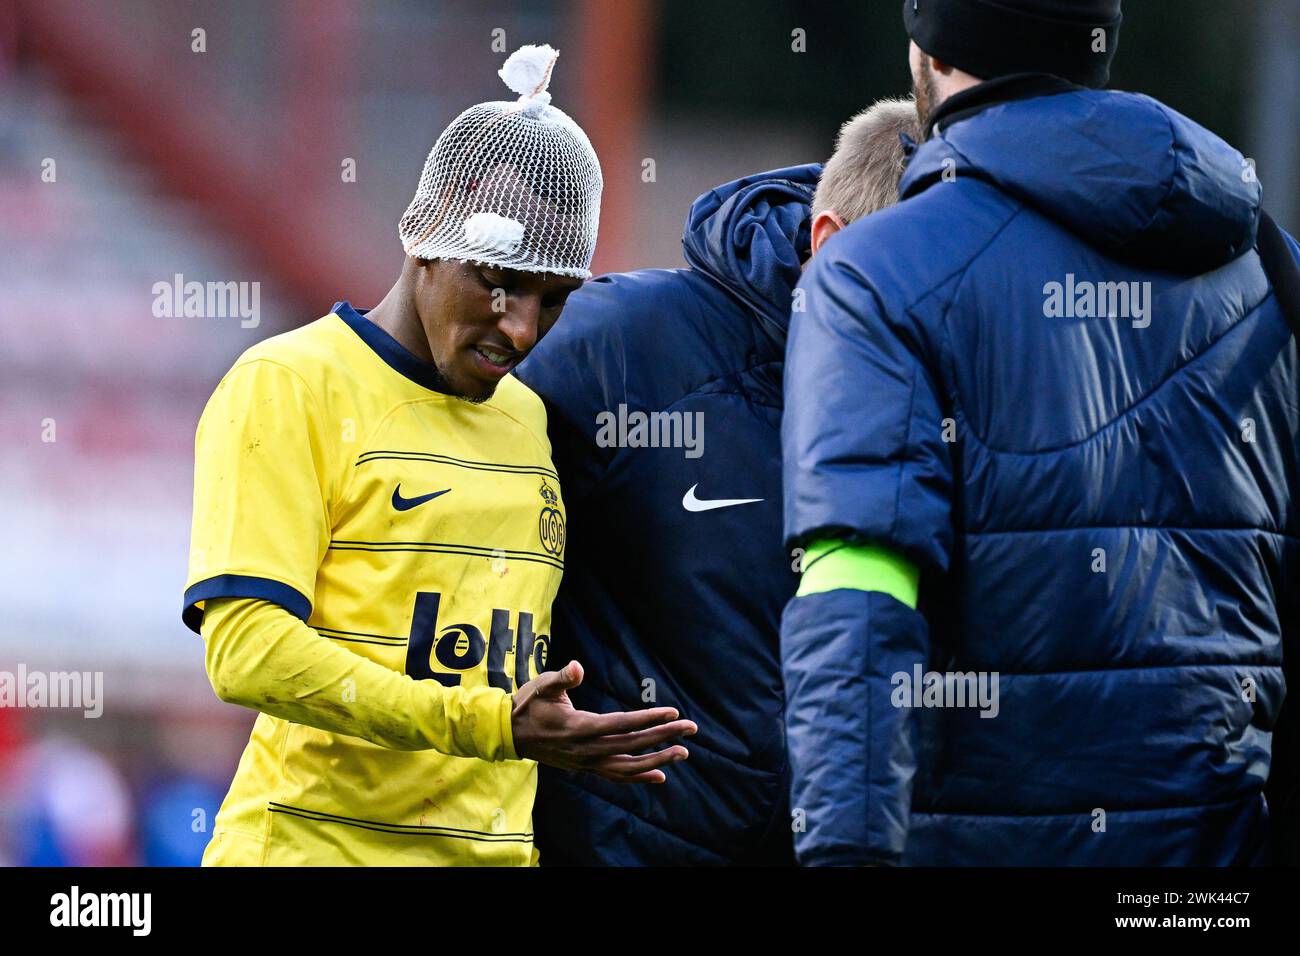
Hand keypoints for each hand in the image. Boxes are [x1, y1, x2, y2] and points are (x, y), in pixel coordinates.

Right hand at [511, 660, 695, 783]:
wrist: (509, 734)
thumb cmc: (528, 704)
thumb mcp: (542, 685)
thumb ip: (562, 677)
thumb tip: (577, 667)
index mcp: (579, 727)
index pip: (622, 725)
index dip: (648, 719)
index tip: (672, 713)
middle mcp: (586, 750)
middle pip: (632, 745)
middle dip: (664, 737)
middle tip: (691, 728)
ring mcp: (586, 762)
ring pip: (628, 767)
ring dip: (657, 760)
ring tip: (683, 753)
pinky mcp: (585, 768)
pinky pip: (617, 776)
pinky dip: (639, 777)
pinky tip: (660, 775)